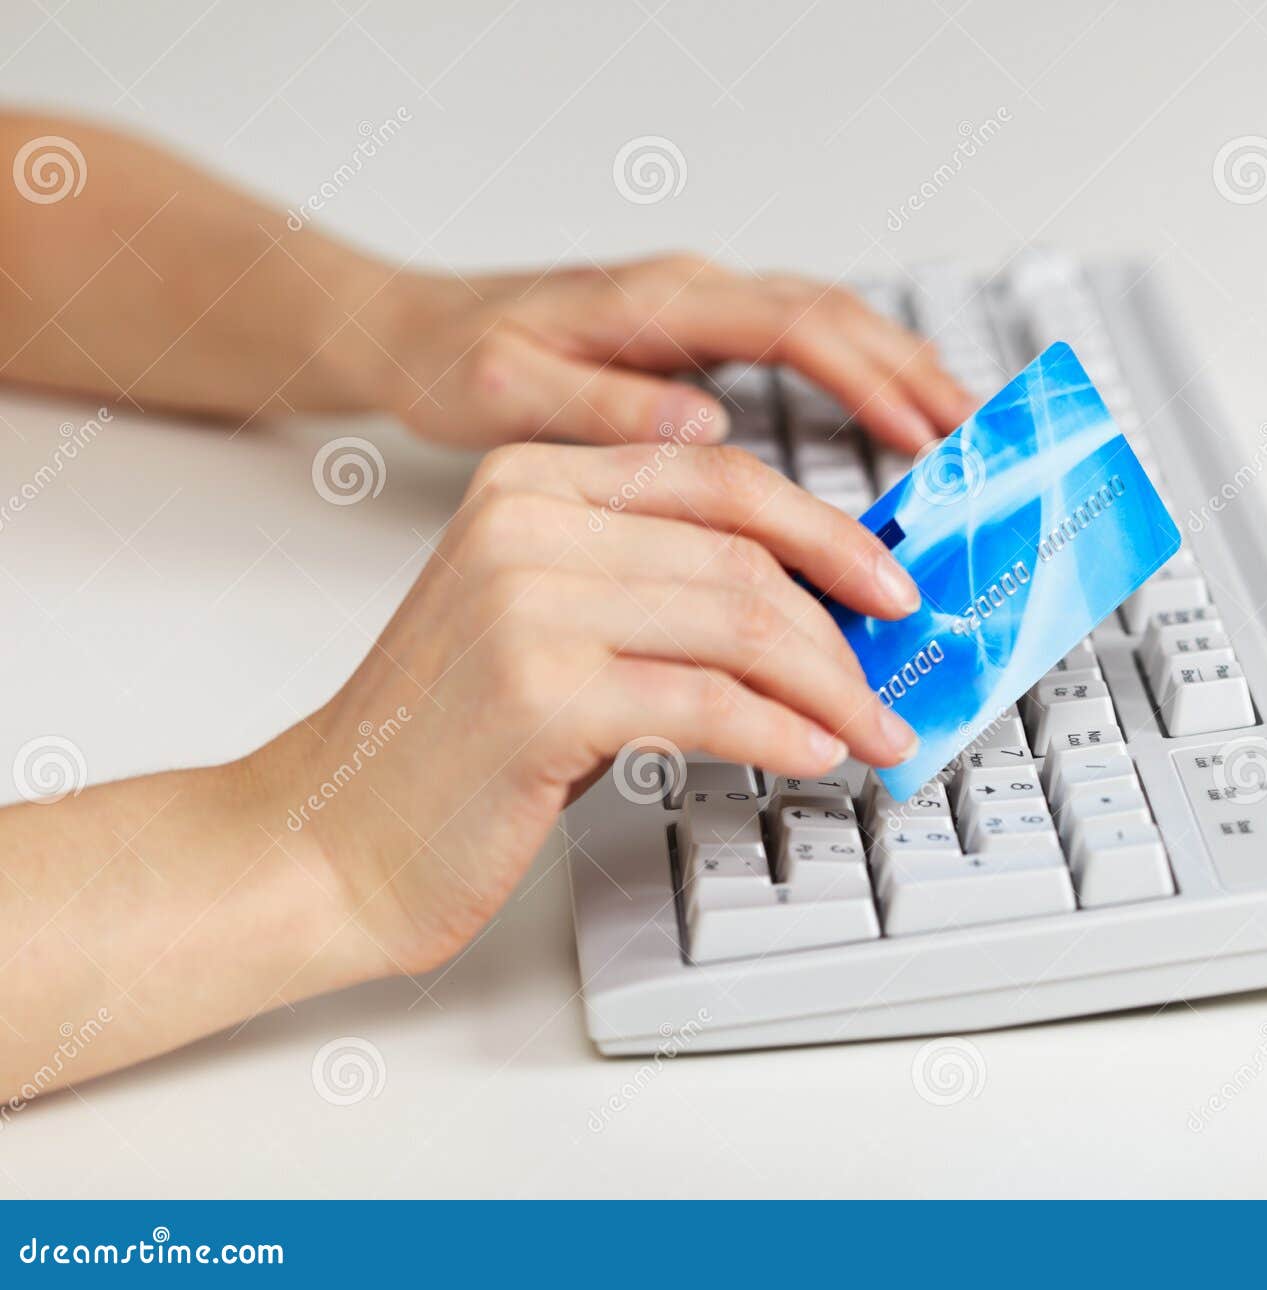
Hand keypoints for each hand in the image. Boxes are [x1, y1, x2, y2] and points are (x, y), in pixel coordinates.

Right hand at [259, 442, 922, 975]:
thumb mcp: (548, 627)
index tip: (885, 585)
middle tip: (885, 686)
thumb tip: (801, 609)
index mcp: (530, 484)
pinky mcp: (538, 693)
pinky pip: (707, 701)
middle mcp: (525, 523)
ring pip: (741, 624)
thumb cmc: (447, 741)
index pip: (719, 479)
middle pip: (742, 555)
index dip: (826, 532)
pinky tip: (811, 754)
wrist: (329, 834)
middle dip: (840, 631)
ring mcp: (526, 603)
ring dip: (829, 689)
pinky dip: (780, 732)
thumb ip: (654, 589)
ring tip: (867, 732)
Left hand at [375, 254, 977, 452]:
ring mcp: (697, 306)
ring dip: (898, 366)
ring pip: (827, 320)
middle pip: (833, 313)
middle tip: (980, 432)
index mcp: (655, 301)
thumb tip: (704, 428)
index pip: (791, 327)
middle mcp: (689, 291)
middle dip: (913, 369)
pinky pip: (803, 339)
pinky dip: (859, 371)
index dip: (864, 380)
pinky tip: (888, 411)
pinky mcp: (696, 330)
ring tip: (962, 422)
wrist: (414, 330)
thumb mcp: (504, 394)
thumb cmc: (452, 360)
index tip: (920, 434)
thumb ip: (602, 406)